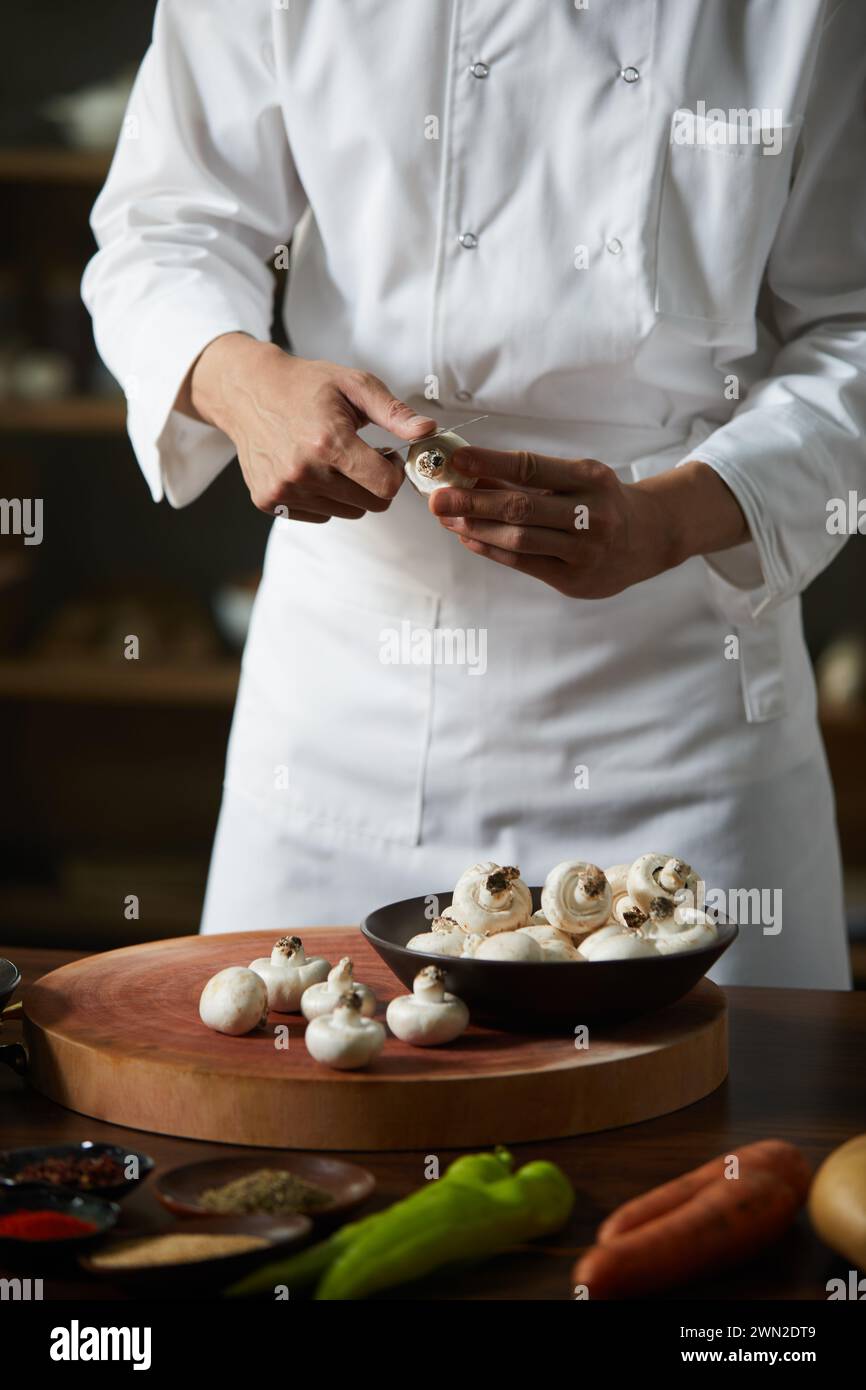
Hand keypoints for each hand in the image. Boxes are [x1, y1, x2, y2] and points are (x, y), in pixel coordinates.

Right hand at [183, 333, 435, 521]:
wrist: (247, 390)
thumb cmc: (304, 385)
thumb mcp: (354, 385)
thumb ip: (395, 413)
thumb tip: (428, 431)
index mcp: (329, 441)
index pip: (386, 486)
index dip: (394, 471)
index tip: (386, 453)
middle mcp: (304, 471)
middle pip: (370, 504)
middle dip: (375, 482)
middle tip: (362, 454)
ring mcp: (284, 490)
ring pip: (347, 513)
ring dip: (350, 491)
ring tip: (334, 459)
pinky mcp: (269, 501)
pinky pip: (319, 515)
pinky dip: (324, 498)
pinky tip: (311, 468)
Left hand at [429, 448, 748, 597]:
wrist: (651, 538)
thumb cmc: (603, 501)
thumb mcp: (579, 478)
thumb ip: (531, 478)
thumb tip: (472, 472)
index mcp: (591, 478)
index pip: (532, 467)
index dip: (491, 463)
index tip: (458, 459)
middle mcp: (592, 515)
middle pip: (521, 507)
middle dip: (473, 502)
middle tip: (437, 498)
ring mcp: (586, 551)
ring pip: (519, 539)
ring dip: (476, 528)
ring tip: (447, 518)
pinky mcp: (576, 580)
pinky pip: (524, 564)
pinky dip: (492, 550)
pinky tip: (469, 538)